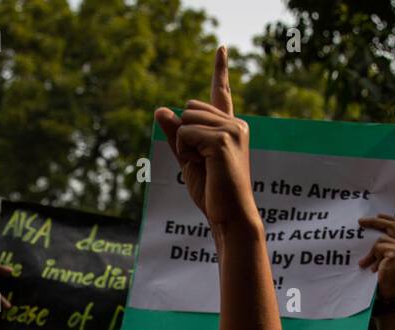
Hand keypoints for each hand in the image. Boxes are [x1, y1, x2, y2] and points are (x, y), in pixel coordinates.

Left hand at [153, 47, 260, 233]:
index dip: (220, 69)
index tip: (221, 47)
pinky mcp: (223, 140)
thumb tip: (159, 109)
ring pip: (186, 119)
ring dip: (184, 144)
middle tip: (201, 161)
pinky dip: (186, 150)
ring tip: (204, 165)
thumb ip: (176, 135)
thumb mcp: (189, 160)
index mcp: (230, 127)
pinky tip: (204, 166)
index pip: (221, 93)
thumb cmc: (213, 193)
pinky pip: (186, 133)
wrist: (230, 217)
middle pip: (190, 107)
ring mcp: (232, 130)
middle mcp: (235, 124)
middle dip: (184, 132)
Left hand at [359, 215, 394, 300]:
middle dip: (375, 221)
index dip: (389, 219)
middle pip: (391, 225)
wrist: (390, 294)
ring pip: (380, 239)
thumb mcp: (383, 260)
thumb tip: (366, 240)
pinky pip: (378, 247)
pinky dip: (373, 257)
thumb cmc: (385, 279)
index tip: (377, 214)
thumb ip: (380, 249)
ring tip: (366, 264)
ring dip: (371, 252)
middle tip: (360, 221)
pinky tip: (373, 268)